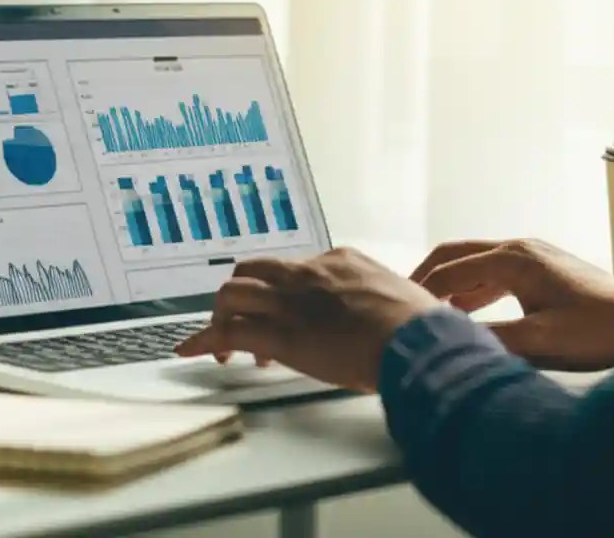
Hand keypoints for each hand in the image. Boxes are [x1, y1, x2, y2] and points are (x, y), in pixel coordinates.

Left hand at [175, 248, 440, 391]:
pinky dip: (203, 340)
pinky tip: (192, 351)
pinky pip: (228, 332)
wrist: (416, 342)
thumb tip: (401, 319)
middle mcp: (310, 273)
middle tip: (244, 320)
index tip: (289, 314)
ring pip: (232, 293)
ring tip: (221, 343)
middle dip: (242, 293)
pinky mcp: (279, 334)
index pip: (297, 267)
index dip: (287, 293)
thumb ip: (389, 305)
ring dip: (220, 316)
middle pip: (254, 269)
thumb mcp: (406, 301)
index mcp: (342, 261)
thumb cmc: (421, 329)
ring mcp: (291, 301)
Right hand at [411, 239, 613, 370]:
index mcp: (513, 258)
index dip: (420, 293)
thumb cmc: (598, 329)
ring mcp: (531, 256)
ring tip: (422, 312)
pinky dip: (470, 291)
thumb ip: (490, 338)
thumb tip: (447, 341)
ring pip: (473, 263)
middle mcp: (518, 248)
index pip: (450, 270)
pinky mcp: (541, 269)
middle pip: (455, 253)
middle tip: (397, 303)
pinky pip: (492, 274)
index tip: (395, 315)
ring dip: (447, 284)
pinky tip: (462, 315)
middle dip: (424, 276)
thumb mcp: (540, 340)